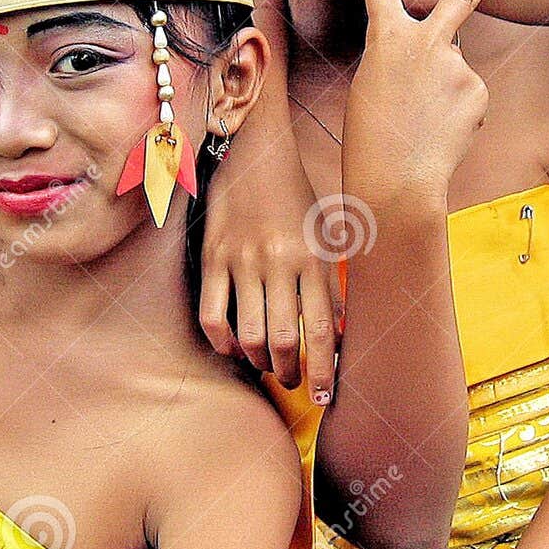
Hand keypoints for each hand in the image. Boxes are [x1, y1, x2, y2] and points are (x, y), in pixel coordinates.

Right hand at [200, 122, 342, 400]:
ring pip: (249, 333)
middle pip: (284, 339)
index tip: (324, 396)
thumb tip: (336, 334)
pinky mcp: (212, 257)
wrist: (256, 151)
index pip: (321, 330)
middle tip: (292, 381)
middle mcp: (280, 263)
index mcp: (314, 258)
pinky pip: (212, 315)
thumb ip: (330, 283)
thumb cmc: (296, 198)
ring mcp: (243, 261)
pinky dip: (222, 342)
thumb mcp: (325, 236)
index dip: (322, 371)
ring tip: (266, 367)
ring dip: (259, 361)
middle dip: (290, 372)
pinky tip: (232, 348)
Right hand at [341, 0, 512, 210]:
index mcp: (385, 40)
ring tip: (423, 122)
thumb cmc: (373, 140)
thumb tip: (450, 56)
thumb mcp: (377, 87)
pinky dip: (456, 114)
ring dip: (443, 92)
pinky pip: (467, 96)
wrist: (397, 181)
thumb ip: (410, 60)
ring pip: (455, 68)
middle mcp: (425, 42)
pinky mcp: (477, 91)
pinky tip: (440, 132)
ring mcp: (456, 65)